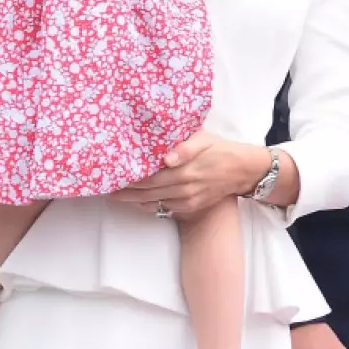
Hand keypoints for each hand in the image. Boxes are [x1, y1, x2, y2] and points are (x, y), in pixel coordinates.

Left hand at [114, 132, 267, 217]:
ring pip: (153, 202)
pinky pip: (164, 208)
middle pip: (146, 192)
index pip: (148, 177)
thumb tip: (166, 158)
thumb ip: (185, 147)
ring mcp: (187, 200)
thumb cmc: (220, 149)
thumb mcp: (204, 139)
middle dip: (125, 191)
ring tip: (115, 195)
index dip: (129, 178)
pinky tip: (137, 201)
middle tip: (106, 187)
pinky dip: (149, 205)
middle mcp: (183, 188)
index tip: (112, 175)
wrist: (242, 170)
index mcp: (183, 171)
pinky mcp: (191, 207)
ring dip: (133, 200)